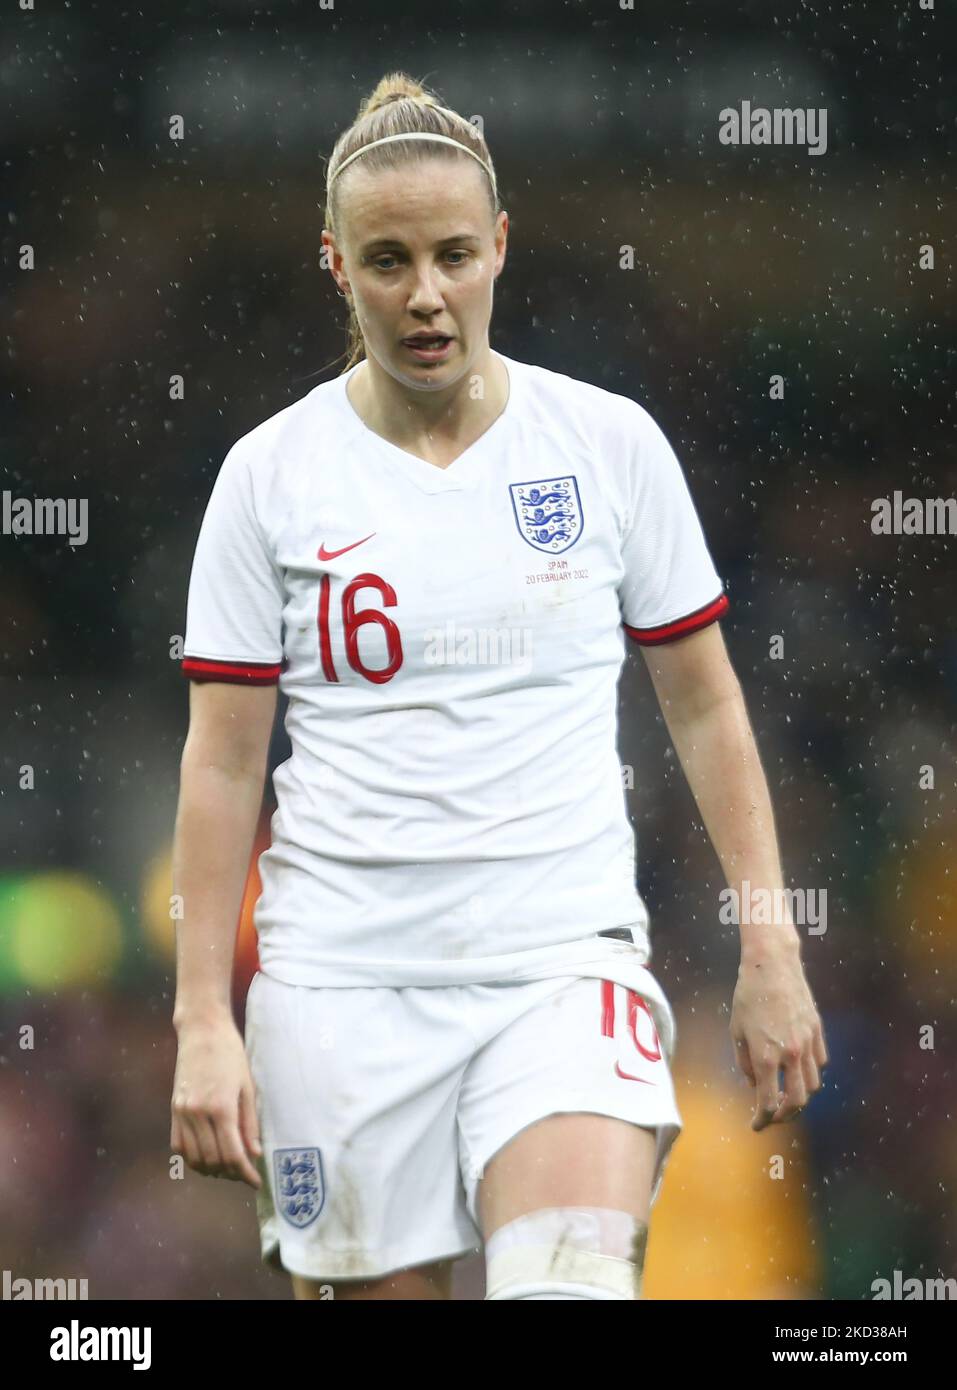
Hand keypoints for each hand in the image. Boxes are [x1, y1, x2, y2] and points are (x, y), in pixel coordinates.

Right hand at [170, 1014, 262, 1186]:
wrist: (202, 1031)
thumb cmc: (231, 1055)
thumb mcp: (248, 1086)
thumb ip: (250, 1122)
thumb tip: (254, 1153)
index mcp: (221, 1108)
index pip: (233, 1154)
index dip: (245, 1173)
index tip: (255, 1182)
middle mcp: (198, 1114)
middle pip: (213, 1160)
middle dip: (230, 1173)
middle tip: (244, 1174)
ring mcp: (182, 1112)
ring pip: (194, 1157)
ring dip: (211, 1169)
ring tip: (227, 1168)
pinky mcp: (173, 1109)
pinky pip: (178, 1145)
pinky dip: (192, 1157)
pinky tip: (206, 1156)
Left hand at [730, 942, 828, 1129]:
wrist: (772, 965)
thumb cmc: (747, 996)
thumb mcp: (736, 1031)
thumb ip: (745, 1063)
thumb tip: (755, 1084)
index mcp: (766, 1056)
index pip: (768, 1103)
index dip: (762, 1120)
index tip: (755, 1125)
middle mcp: (791, 1054)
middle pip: (797, 1102)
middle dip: (785, 1116)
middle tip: (774, 1117)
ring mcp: (808, 1042)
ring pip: (813, 1085)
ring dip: (800, 1097)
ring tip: (787, 1096)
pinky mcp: (818, 1030)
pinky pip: (821, 1063)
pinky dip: (811, 1073)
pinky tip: (799, 1072)